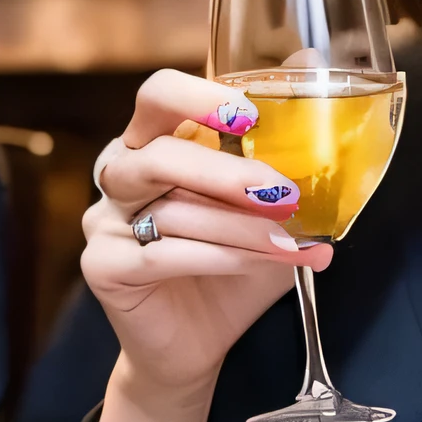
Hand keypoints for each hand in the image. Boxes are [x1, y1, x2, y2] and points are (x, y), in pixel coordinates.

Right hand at [82, 68, 320, 407]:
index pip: (159, 96)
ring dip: (236, 225)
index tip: (251, 115)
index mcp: (154, 143)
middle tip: (279, 192)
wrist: (197, 345)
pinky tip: (258, 263)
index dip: (199, 96)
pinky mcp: (103, 267)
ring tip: (287, 241)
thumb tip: (317, 76)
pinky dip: (219, 258)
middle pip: (159, 150)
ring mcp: (105, 220)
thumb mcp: (271, 213)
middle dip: (225, 170)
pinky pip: (161, 254)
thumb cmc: (233, 269)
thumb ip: (289, 156)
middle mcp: (122, 173)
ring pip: (169, 206)